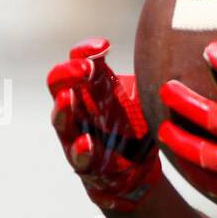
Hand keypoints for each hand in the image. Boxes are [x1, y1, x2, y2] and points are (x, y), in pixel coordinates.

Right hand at [47, 39, 160, 212]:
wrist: (141, 172)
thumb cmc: (136, 127)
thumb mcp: (140, 98)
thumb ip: (142, 76)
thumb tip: (158, 47)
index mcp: (89, 90)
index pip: (76, 62)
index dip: (84, 51)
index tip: (104, 45)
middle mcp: (77, 111)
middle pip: (59, 87)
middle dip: (67, 75)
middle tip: (84, 67)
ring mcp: (77, 138)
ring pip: (61, 122)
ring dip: (62, 110)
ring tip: (67, 98)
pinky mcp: (86, 166)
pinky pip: (79, 159)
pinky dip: (81, 151)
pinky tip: (86, 143)